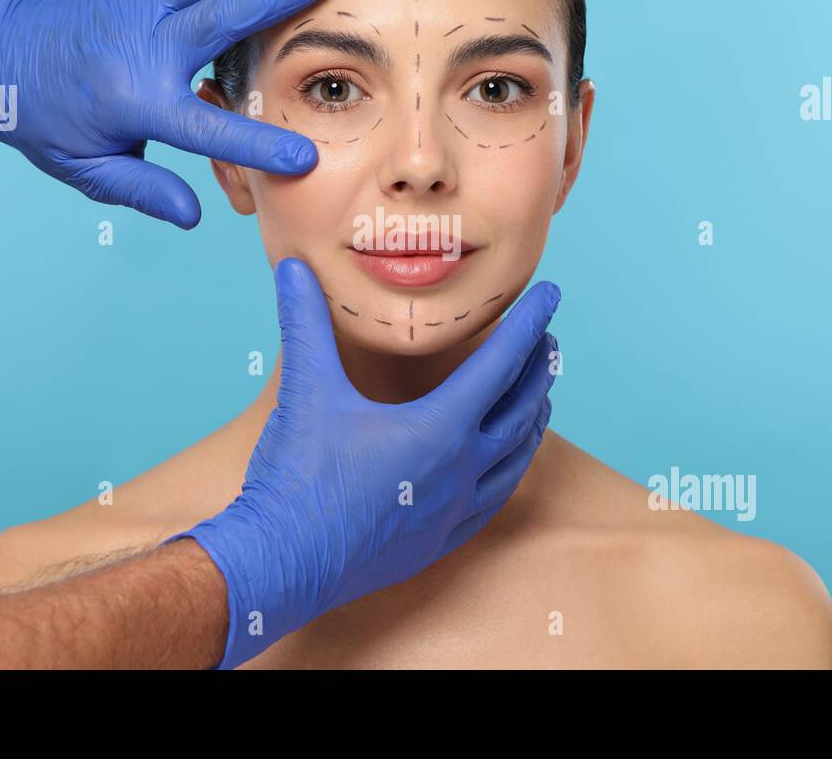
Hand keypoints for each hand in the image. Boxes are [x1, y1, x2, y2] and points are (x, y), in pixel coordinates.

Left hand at [0, 0, 331, 227]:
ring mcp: (137, 5)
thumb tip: (192, 218)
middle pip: (220, 20)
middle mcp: (140, 47)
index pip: (204, 129)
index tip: (303, 158)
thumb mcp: (85, 168)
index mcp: (133, 102)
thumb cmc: (45, 119)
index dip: (255, 145)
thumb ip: (141, 190)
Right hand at [176, 258, 560, 668]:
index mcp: (439, 428)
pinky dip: (510, 470)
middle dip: (538, 368)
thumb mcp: (306, 390)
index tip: (551, 297)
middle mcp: (460, 470)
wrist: (280, 563)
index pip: (501, 363)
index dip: (528, 324)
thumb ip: (305, 323)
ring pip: (516, 458)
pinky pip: (493, 499)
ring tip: (539, 396)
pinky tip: (505, 465)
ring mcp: (453, 510)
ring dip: (532, 419)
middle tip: (547, 340)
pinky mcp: (439, 540)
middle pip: (520, 409)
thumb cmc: (297, 477)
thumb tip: (293, 268)